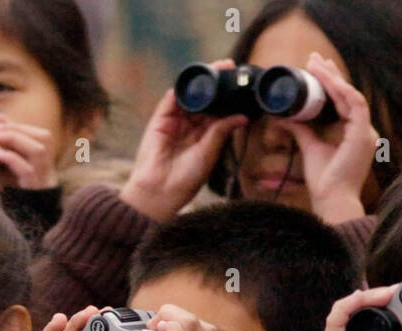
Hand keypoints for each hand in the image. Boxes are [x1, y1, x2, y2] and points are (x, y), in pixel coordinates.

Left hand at [0, 110, 59, 189]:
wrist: (27, 215)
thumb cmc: (16, 187)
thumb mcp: (7, 162)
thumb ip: (0, 144)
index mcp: (41, 151)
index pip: (26, 128)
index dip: (4, 119)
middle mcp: (47, 161)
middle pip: (39, 136)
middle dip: (10, 128)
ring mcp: (44, 174)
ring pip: (37, 149)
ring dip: (13, 139)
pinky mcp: (36, 188)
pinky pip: (27, 169)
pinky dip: (11, 158)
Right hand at [120, 62, 248, 221]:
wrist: (160, 191)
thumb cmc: (185, 179)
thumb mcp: (209, 152)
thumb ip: (222, 131)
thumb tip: (242, 116)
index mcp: (205, 136)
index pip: (218, 110)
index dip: (228, 97)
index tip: (241, 83)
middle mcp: (190, 126)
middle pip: (204, 99)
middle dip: (216, 84)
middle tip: (230, 67)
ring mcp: (174, 122)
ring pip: (189, 96)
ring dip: (200, 83)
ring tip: (215, 69)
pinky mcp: (160, 120)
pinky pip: (171, 100)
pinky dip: (182, 90)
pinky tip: (194, 83)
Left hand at [274, 52, 379, 223]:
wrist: (332, 200)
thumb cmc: (325, 181)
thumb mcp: (310, 147)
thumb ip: (301, 130)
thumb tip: (284, 117)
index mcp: (355, 133)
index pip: (343, 101)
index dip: (330, 82)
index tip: (314, 68)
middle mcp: (364, 130)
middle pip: (348, 94)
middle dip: (331, 74)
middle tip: (314, 58)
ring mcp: (366, 132)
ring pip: (351, 95)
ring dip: (333, 78)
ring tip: (316, 64)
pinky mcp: (363, 135)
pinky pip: (355, 105)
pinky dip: (341, 92)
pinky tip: (328, 80)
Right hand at [323, 286, 401, 330]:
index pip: (373, 311)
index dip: (388, 298)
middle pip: (361, 306)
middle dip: (380, 293)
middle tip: (401, 289)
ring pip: (348, 307)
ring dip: (368, 295)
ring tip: (388, 292)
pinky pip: (336, 317)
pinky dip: (349, 304)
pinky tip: (364, 297)